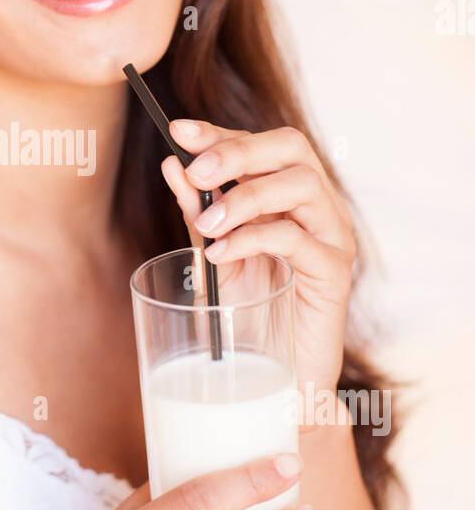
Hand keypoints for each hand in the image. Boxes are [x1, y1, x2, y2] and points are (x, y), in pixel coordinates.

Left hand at [162, 119, 356, 393]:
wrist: (274, 380)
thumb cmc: (248, 316)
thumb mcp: (215, 253)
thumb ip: (199, 210)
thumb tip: (174, 164)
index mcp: (290, 195)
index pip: (261, 144)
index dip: (220, 133)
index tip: (179, 130)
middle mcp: (318, 207)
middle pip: (292, 148)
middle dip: (239, 150)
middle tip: (197, 170)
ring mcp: (333, 237)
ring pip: (302, 184)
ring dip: (246, 196)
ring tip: (207, 224)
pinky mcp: (335, 275)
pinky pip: (298, 240)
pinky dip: (254, 238)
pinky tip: (221, 253)